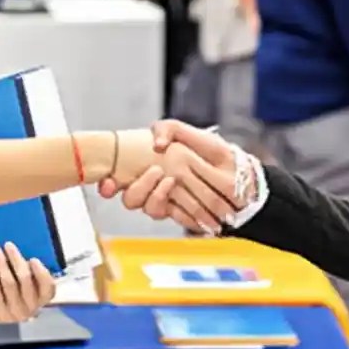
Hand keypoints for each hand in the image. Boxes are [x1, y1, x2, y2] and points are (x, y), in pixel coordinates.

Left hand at [0, 242, 55, 322]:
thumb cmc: (16, 292)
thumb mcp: (28, 284)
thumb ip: (30, 270)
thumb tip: (19, 250)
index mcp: (42, 297)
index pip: (48, 286)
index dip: (41, 272)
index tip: (32, 259)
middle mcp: (31, 307)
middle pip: (25, 279)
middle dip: (16, 259)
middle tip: (8, 245)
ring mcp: (14, 312)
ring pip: (9, 283)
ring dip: (2, 263)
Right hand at [99, 120, 242, 233]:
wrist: (240, 175)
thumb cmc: (214, 153)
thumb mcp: (191, 133)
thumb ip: (170, 129)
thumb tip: (156, 144)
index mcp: (151, 166)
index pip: (119, 178)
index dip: (108, 184)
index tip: (108, 184)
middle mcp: (155, 186)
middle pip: (131, 198)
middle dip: (140, 187)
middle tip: (156, 172)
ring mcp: (168, 202)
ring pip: (149, 209)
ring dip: (157, 196)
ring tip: (171, 182)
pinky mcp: (183, 215)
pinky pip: (175, 218)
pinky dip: (181, 213)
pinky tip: (187, 202)